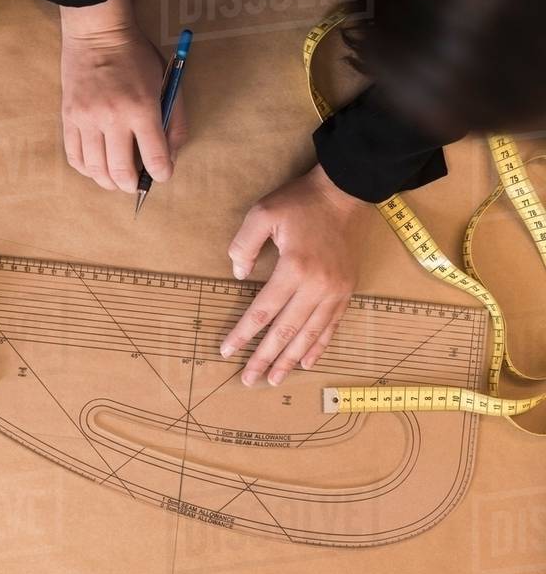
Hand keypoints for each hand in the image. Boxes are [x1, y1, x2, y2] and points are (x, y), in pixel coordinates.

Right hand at [60, 0, 187, 191]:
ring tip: (116, 180)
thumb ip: (174, 120)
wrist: (98, 34)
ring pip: (95, 170)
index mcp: (142, 108)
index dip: (161, 174)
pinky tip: (96, 167)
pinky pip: (74, 157)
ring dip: (109, 182)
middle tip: (136, 183)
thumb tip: (169, 155)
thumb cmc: (135, 56)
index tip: (162, 175)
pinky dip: (87, 170)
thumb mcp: (166, 81)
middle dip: (132, 185)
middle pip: (121, 171)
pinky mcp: (69, 118)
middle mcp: (112, 118)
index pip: (154, 158)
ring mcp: (87, 119)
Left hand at [219, 165, 370, 385]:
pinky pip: (331, 326)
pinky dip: (318, 347)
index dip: (243, 334)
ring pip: (309, 335)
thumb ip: (243, 245)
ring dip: (290, 360)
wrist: (343, 194)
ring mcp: (335, 291)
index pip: (262, 311)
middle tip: (247, 379)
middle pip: (285, 331)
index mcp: (294, 268)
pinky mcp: (346, 291)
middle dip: (264, 358)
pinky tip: (306, 363)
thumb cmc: (299, 203)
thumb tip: (237, 274)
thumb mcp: (262, 214)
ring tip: (273, 379)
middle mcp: (317, 286)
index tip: (227, 351)